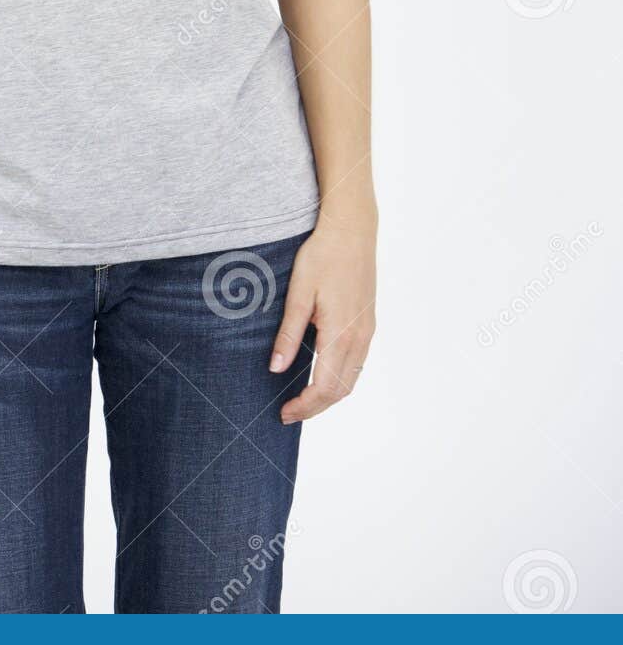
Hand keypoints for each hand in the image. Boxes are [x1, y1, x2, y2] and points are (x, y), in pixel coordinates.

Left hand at [269, 216, 376, 423]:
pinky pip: (357, 362)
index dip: (305, 406)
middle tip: (289, 412)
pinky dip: (340, 378)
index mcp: (341, 334)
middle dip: (316, 407)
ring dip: (329, 394)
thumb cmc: (323, 256)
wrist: (352, 230)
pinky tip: (321, 372)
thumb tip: (276, 368)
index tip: (284, 413)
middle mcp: (359, 338)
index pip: (325, 387)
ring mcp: (367, 331)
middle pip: (341, 390)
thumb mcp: (298, 293)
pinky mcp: (368, 323)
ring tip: (303, 398)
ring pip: (352, 378)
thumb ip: (288, 334)